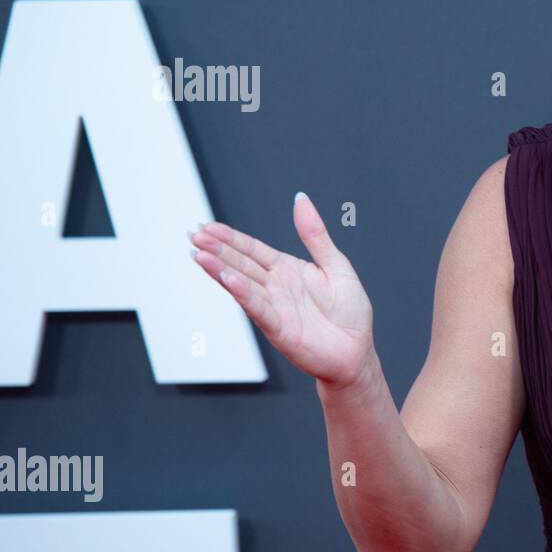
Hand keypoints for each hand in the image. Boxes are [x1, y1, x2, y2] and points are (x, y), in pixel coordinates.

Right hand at [189, 193, 375, 386]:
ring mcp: (274, 307)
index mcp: (287, 270)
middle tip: (194, 235)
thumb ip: (315, 234)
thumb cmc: (349, 312)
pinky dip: (243, 293)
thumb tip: (300, 199)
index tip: (208, 226)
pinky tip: (227, 279)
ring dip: (220, 269)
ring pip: (243, 284)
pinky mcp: (279, 328)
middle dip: (217, 249)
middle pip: (241, 263)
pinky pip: (259, 307)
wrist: (357, 351)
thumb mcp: (336, 264)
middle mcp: (276, 287)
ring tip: (199, 254)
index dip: (230, 238)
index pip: (253, 250)